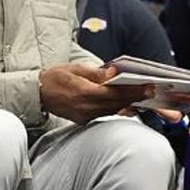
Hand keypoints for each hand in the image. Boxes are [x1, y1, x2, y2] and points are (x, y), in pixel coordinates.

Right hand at [39, 64, 153, 123]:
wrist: (36, 94)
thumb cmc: (55, 78)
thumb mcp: (75, 69)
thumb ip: (96, 73)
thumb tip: (114, 73)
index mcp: (84, 92)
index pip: (115, 93)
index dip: (133, 91)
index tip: (148, 88)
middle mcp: (86, 108)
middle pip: (118, 104)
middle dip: (136, 99)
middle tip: (152, 94)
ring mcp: (85, 116)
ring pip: (113, 111)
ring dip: (129, 105)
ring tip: (145, 100)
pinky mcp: (84, 120)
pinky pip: (105, 115)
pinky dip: (117, 109)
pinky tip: (127, 105)